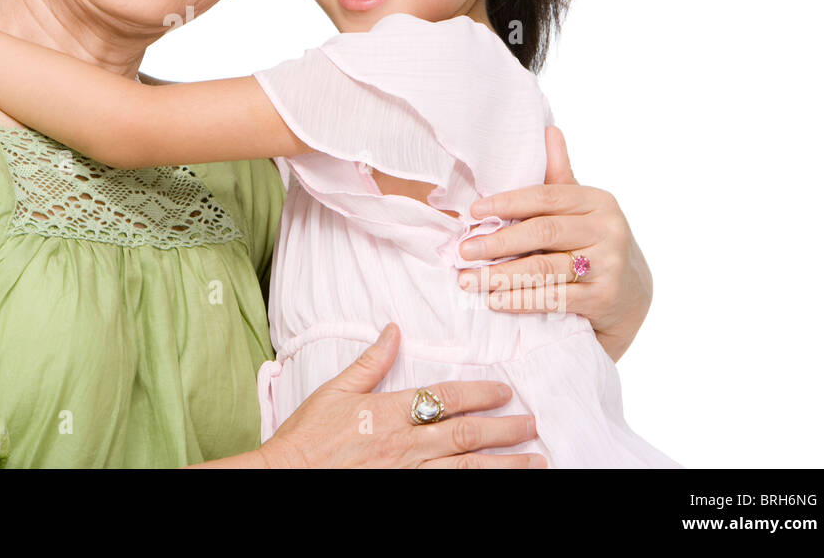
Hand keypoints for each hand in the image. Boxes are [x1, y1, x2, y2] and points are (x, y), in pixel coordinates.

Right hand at [257, 324, 545, 467]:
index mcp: (389, 413)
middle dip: (504, 430)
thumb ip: (370, 362)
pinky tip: (498, 485)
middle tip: (533, 425)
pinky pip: (448, 492)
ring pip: (467, 471)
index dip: (479, 394)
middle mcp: (404, 445)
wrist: (287, 476)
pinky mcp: (403, 493)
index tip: (505, 392)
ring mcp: (407, 474)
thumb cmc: (308, 436)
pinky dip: (476, 487)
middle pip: (466, 436)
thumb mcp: (335, 390)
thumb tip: (393, 329)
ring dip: (505, 466)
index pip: (444, 399)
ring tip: (536, 462)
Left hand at [456, 126, 652, 361]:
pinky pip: (554, 298)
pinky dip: (521, 299)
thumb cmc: (593, 242)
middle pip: (543, 232)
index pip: (546, 196)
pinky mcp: (604, 298)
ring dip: (502, 276)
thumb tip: (548, 130)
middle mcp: (608, 230)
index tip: (473, 211)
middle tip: (463, 250)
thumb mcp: (581, 209)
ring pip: (545, 268)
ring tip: (469, 280)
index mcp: (598, 202)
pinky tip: (495, 300)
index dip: (507, 203)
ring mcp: (608, 265)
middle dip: (498, 242)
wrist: (632, 293)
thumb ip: (559, 176)